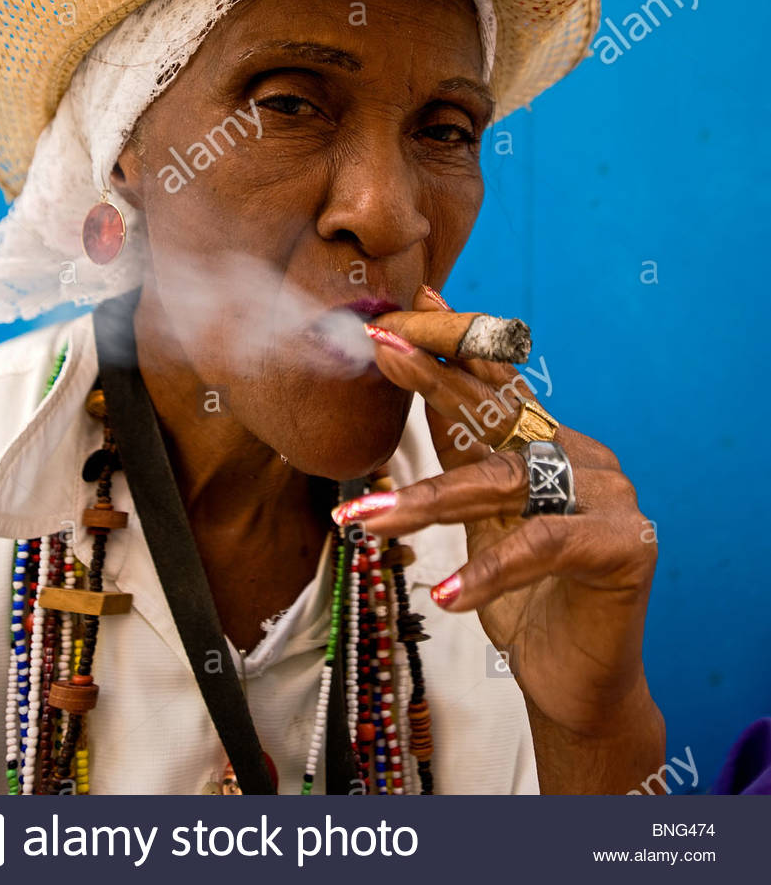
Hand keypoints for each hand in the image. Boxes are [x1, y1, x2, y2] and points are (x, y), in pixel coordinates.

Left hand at [333, 286, 662, 766]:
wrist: (574, 683)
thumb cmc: (522, 600)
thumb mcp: (479, 519)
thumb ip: (460, 456)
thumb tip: (416, 388)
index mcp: (546, 444)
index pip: (498, 383)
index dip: (456, 343)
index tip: (412, 304)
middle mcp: (580, 455)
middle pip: (498, 411)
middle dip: (433, 379)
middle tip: (383, 347)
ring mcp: (608, 494)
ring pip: (503, 480)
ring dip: (426, 499)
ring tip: (363, 519)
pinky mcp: (624, 544)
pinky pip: (542, 543)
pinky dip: (488, 568)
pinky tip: (444, 594)